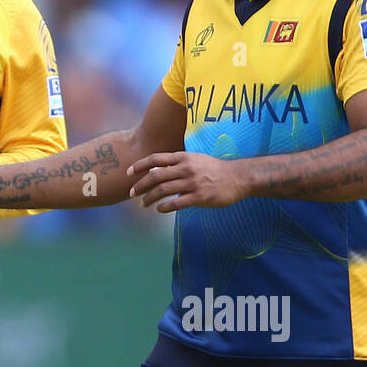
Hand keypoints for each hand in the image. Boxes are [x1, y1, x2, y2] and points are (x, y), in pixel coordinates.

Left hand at [127, 151, 248, 211]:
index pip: (155, 159)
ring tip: (143, 204)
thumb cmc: (214, 169)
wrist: (237, 177)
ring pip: (163, 191)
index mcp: (183, 157)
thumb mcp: (195, 159)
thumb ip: (177, 163)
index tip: (128, 173)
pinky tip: (160, 209)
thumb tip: (156, 170)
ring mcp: (192, 183)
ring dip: (149, 199)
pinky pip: (176, 204)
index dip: (139, 165)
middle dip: (140, 186)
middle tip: (132, 193)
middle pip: (155, 176)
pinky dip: (164, 207)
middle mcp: (186, 168)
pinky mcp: (199, 197)